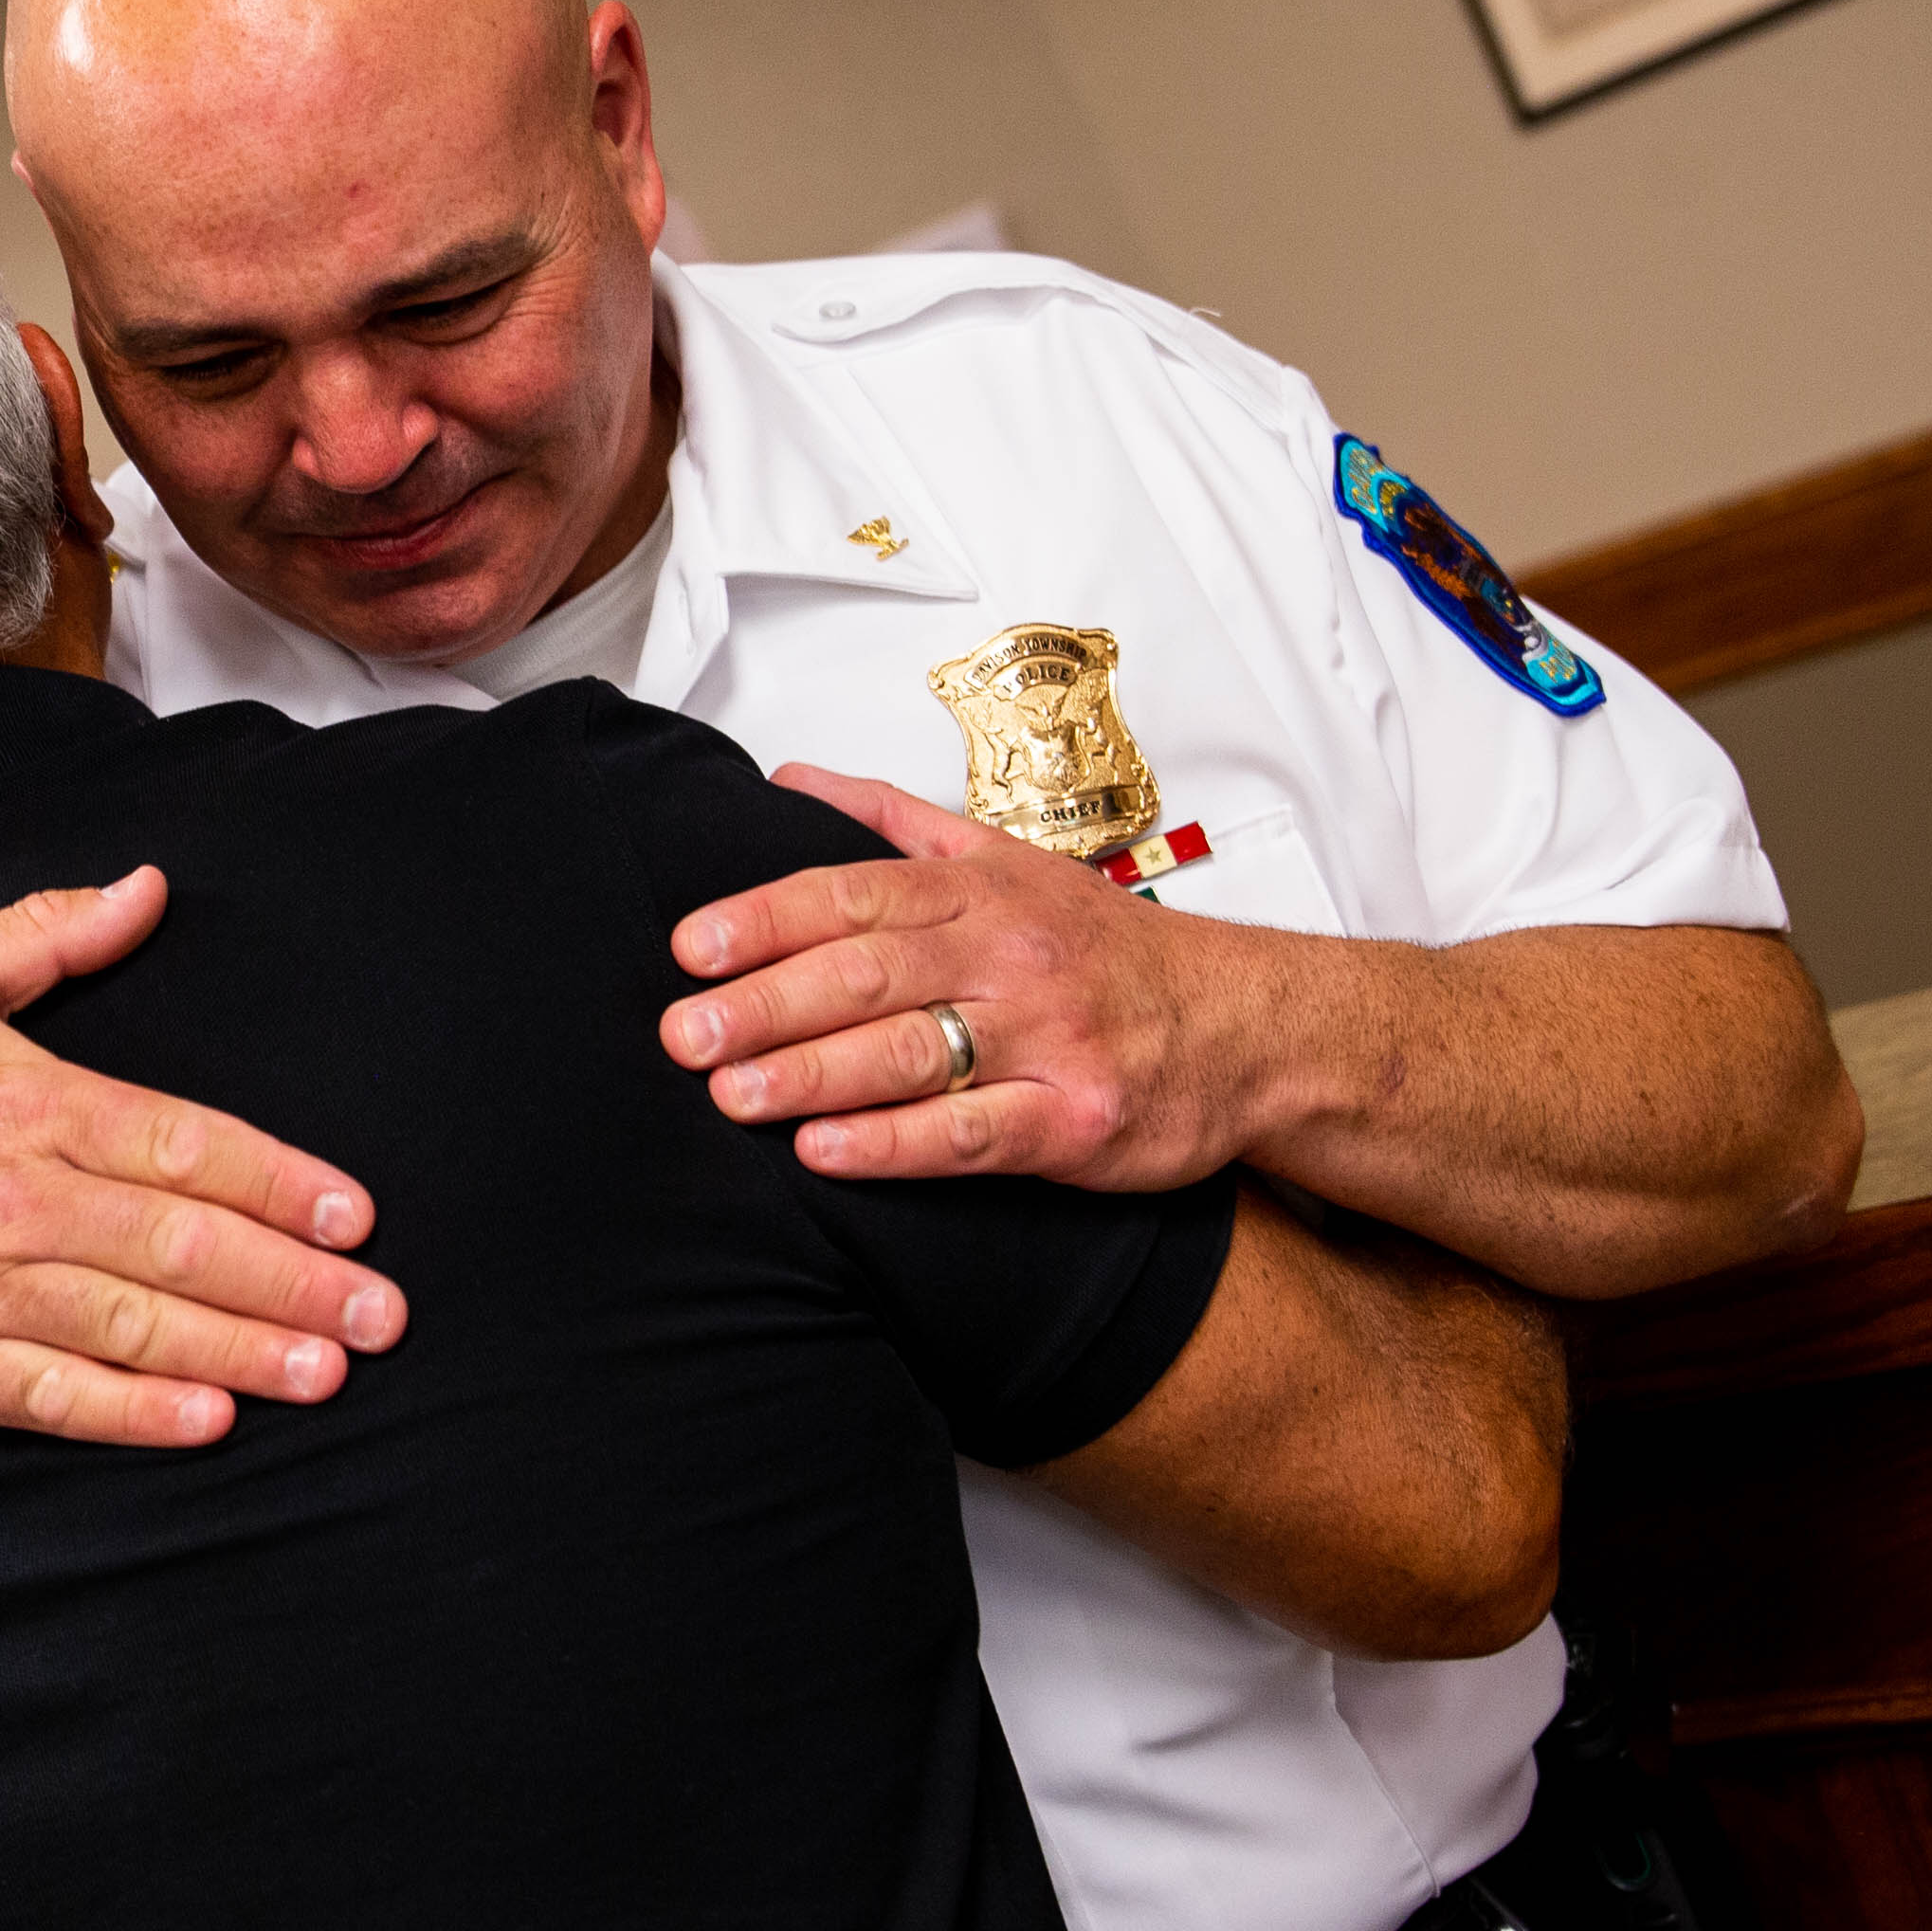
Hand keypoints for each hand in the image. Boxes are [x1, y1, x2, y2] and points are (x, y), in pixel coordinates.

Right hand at [0, 866, 401, 1445]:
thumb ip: (50, 936)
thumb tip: (149, 888)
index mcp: (28, 1102)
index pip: (186, 1145)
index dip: (282, 1184)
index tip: (358, 1215)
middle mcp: (13, 1197)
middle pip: (182, 1243)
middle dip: (297, 1282)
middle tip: (384, 1315)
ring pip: (134, 1324)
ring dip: (243, 1350)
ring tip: (329, 1370)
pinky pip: (50, 1396)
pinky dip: (132, 1411)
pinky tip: (207, 1419)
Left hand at [658, 767, 1268, 1189]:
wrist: (1248, 1026)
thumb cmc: (1104, 949)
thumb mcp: (1006, 859)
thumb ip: (891, 822)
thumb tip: (788, 777)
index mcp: (981, 891)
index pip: (854, 892)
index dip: (767, 917)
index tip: (691, 945)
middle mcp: (1010, 956)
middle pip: (869, 972)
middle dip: (768, 1003)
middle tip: (683, 1033)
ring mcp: (1046, 1039)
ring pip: (911, 1052)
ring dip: (811, 1075)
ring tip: (729, 1095)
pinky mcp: (1076, 1120)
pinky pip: (972, 1134)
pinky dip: (894, 1145)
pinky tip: (824, 1153)